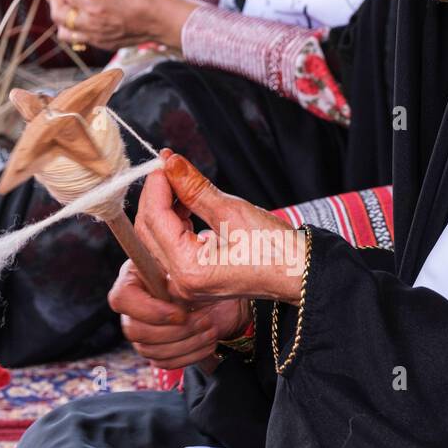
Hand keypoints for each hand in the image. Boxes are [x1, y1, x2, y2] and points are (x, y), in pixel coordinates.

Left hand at [46, 0, 194, 53]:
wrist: (167, 21)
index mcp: (97, 6)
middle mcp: (93, 26)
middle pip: (58, 13)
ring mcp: (98, 38)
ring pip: (63, 31)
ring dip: (63, 15)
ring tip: (71, 2)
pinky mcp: (104, 44)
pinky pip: (79, 39)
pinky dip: (74, 26)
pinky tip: (84, 13)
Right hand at [108, 260, 248, 367]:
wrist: (219, 297)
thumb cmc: (202, 274)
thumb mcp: (192, 266)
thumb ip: (177, 273)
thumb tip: (172, 286)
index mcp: (133, 278)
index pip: (122, 299)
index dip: (150, 311)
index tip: (181, 313)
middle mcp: (132, 308)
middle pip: (134, 331)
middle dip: (174, 331)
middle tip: (204, 321)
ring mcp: (141, 332)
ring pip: (150, 350)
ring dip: (187, 343)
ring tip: (211, 329)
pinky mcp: (155, 350)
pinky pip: (164, 362)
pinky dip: (190, 356)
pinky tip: (209, 342)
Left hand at [135, 152, 306, 305]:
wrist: (299, 274)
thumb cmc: (277, 249)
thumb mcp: (234, 211)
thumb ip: (195, 188)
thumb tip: (171, 162)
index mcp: (191, 270)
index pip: (155, 220)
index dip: (156, 185)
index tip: (165, 160)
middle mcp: (181, 283)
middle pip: (148, 232)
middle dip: (155, 196)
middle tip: (171, 168)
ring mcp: (185, 286)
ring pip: (155, 240)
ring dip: (162, 208)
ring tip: (181, 184)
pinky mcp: (192, 282)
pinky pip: (168, 249)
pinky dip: (172, 224)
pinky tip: (185, 206)